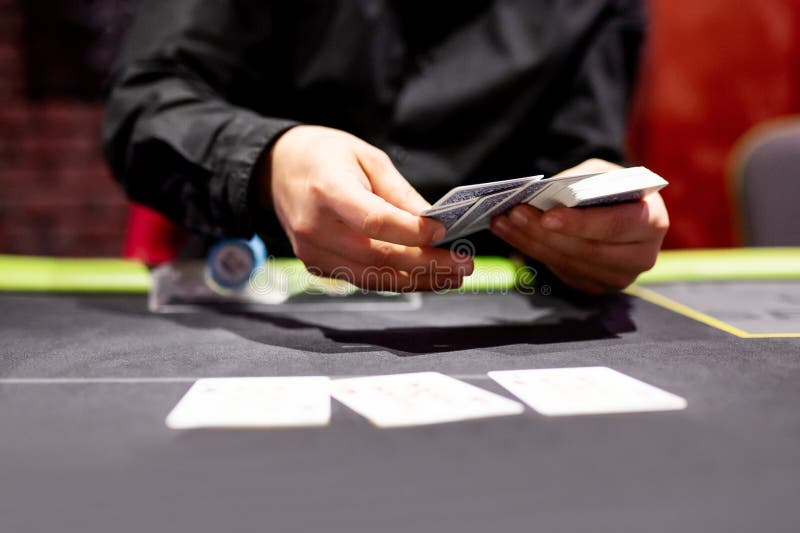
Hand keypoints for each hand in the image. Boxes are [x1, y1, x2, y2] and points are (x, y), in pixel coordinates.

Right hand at [264, 125, 472, 290]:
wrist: (278, 169)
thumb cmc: (326, 157)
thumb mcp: (368, 158)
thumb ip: (400, 193)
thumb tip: (434, 222)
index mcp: (328, 190)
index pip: (375, 221)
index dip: (413, 232)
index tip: (444, 232)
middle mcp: (315, 227)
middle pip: (377, 256)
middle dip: (426, 264)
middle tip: (463, 264)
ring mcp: (312, 251)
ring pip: (372, 277)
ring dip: (417, 280)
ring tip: (451, 276)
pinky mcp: (316, 265)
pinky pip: (362, 279)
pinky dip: (396, 280)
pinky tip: (424, 275)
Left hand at [490, 159, 668, 293]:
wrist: (617, 207)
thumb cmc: (609, 185)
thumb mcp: (601, 173)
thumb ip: (580, 184)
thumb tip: (544, 197)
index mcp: (652, 221)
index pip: (615, 226)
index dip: (580, 224)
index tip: (547, 216)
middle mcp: (642, 256)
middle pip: (587, 250)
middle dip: (545, 233)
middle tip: (514, 213)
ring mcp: (619, 277)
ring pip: (569, 263)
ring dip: (531, 242)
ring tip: (503, 222)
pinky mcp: (597, 285)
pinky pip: (561, 271)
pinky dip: (533, 252)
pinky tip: (511, 234)